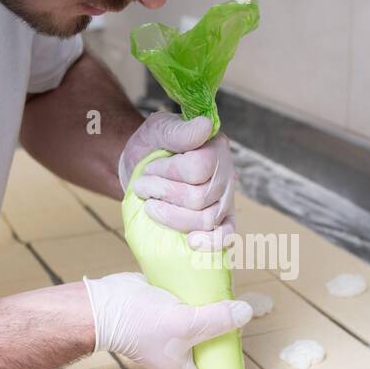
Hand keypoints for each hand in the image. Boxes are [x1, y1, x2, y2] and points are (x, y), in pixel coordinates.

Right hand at [83, 272, 251, 368]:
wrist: (105, 303)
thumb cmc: (139, 324)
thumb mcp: (185, 325)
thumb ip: (217, 320)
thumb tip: (246, 312)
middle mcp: (182, 356)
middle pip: (214, 354)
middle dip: (230, 342)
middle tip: (246, 324)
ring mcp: (176, 334)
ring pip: (206, 328)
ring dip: (219, 316)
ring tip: (236, 301)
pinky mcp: (170, 312)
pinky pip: (193, 309)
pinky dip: (203, 300)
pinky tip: (216, 287)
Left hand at [117, 112, 236, 250]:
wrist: (144, 170)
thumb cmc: (152, 148)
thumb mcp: (159, 130)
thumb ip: (180, 131)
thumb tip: (205, 126)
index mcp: (216, 148)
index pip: (197, 168)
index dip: (167, 172)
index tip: (149, 168)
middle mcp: (226, 174)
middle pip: (199, 197)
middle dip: (164, 194)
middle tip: (143, 187)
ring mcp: (226, 200)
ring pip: (205, 219)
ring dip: (171, 216)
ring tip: (151, 207)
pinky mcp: (221, 221)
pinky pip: (225, 236)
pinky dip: (210, 242)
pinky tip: (192, 243)